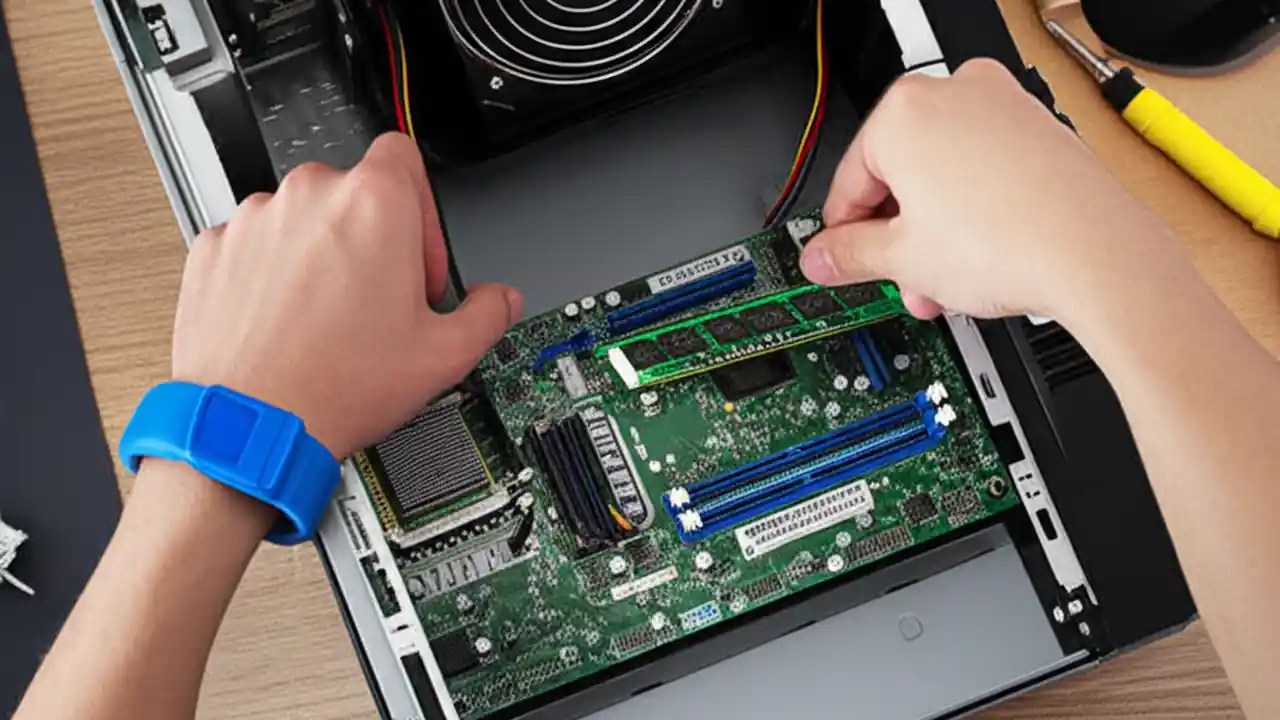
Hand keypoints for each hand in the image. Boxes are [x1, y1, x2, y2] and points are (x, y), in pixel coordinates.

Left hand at [172, 133, 522, 457]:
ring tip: (330, 318)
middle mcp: (311, 196)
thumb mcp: (443, 356)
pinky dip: (271, 272)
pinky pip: (254, 244)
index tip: (416, 254)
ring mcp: (256, 220)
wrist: (251, 426)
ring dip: (321, 253)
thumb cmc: (336, 385)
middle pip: (354, 192)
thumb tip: (497, 302)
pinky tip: (289, 322)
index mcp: (374, 204)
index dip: (420, 205)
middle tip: (380, 298)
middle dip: (373, 238)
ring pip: (302, 218)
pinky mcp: (215, 248)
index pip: (403, 155)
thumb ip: (486, 314)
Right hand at [800, 59, 1185, 322]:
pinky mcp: (1039, 128)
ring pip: (942, 176)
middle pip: (899, 176)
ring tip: (942, 285)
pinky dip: (974, 211)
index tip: (843, 260)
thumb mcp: (903, 259)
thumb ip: (850, 255)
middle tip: (900, 279)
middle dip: (897, 239)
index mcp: (904, 110)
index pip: (849, 181)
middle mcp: (953, 94)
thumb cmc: (1009, 241)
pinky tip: (978, 259)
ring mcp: (1002, 106)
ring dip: (933, 234)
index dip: (843, 234)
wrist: (1095, 254)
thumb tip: (823, 257)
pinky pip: (984, 169)